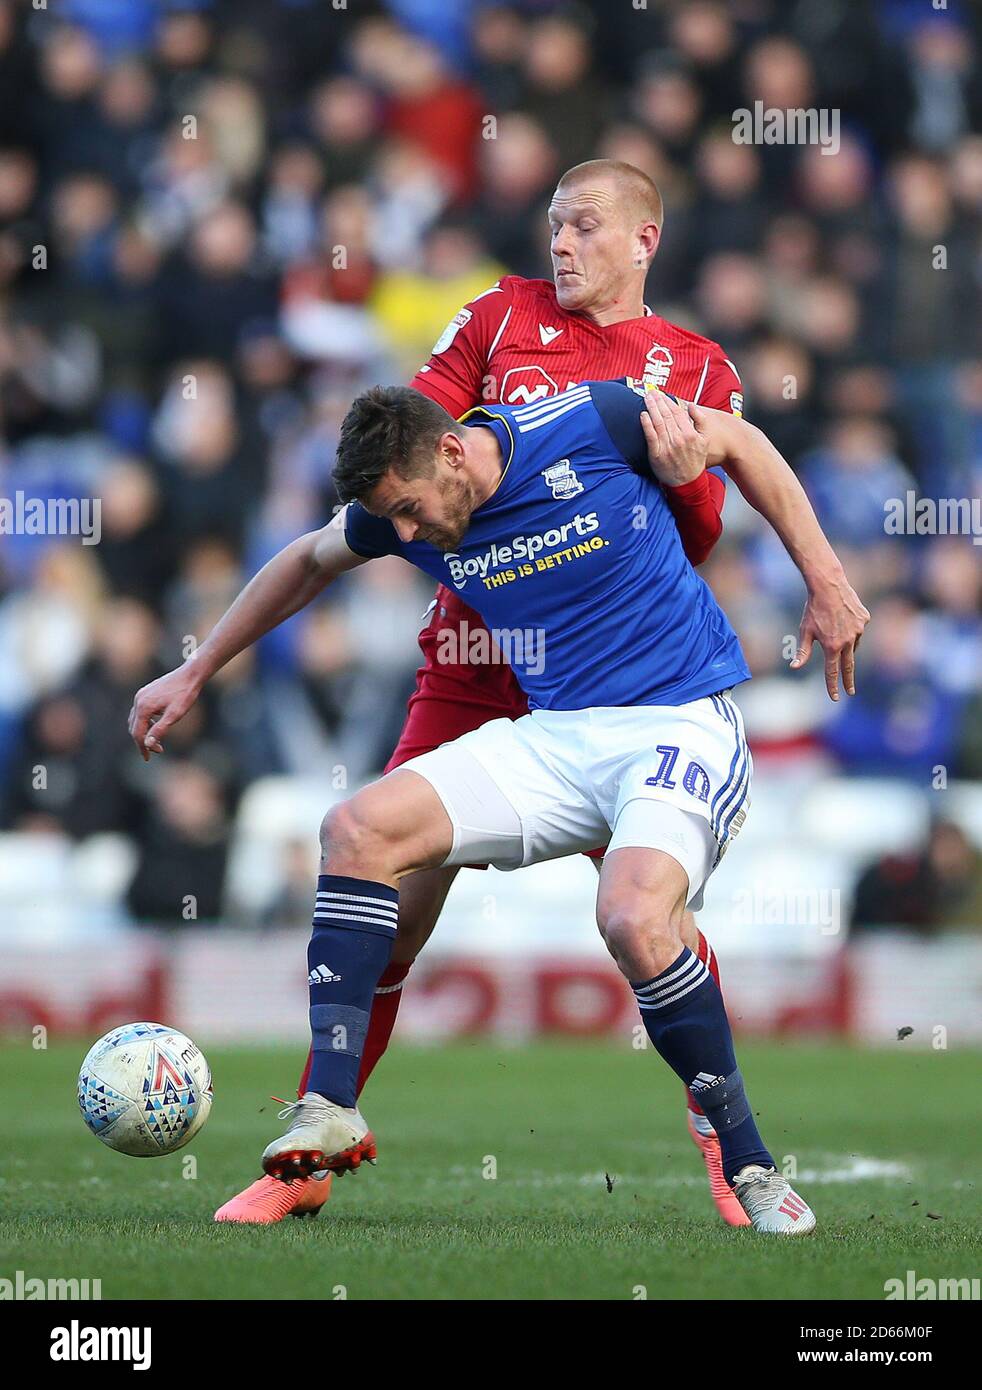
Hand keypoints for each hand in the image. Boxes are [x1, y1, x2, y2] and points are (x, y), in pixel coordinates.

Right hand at [128, 661, 203, 760]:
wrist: (190, 675)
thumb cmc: (185, 694)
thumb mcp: (174, 715)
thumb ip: (160, 730)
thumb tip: (147, 744)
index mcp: (144, 707)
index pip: (137, 733)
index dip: (142, 747)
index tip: (148, 758)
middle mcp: (138, 700)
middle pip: (134, 727)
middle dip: (143, 741)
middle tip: (156, 750)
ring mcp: (141, 695)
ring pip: (135, 719)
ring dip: (143, 732)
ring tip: (156, 741)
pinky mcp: (145, 692)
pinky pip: (139, 711)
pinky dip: (144, 722)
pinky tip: (155, 725)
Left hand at [639, 389, 708, 485]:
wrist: (687, 483)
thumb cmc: (695, 461)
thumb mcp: (705, 440)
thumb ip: (700, 421)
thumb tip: (691, 405)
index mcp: (690, 433)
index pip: (677, 412)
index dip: (668, 401)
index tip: (661, 394)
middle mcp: (678, 439)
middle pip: (666, 415)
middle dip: (657, 401)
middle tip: (651, 391)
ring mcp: (667, 446)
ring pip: (658, 422)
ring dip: (651, 408)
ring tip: (646, 398)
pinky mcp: (656, 455)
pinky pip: (650, 436)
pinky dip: (646, 424)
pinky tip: (643, 415)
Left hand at [791, 576, 869, 699]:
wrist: (829, 586)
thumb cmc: (813, 609)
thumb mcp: (805, 631)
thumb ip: (803, 651)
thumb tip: (794, 667)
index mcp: (832, 646)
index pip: (832, 672)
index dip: (832, 686)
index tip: (834, 698)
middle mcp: (848, 641)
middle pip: (848, 666)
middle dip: (849, 681)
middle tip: (851, 692)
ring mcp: (859, 630)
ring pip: (853, 645)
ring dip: (845, 646)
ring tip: (835, 631)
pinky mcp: (864, 620)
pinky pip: (858, 630)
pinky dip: (851, 630)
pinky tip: (843, 619)